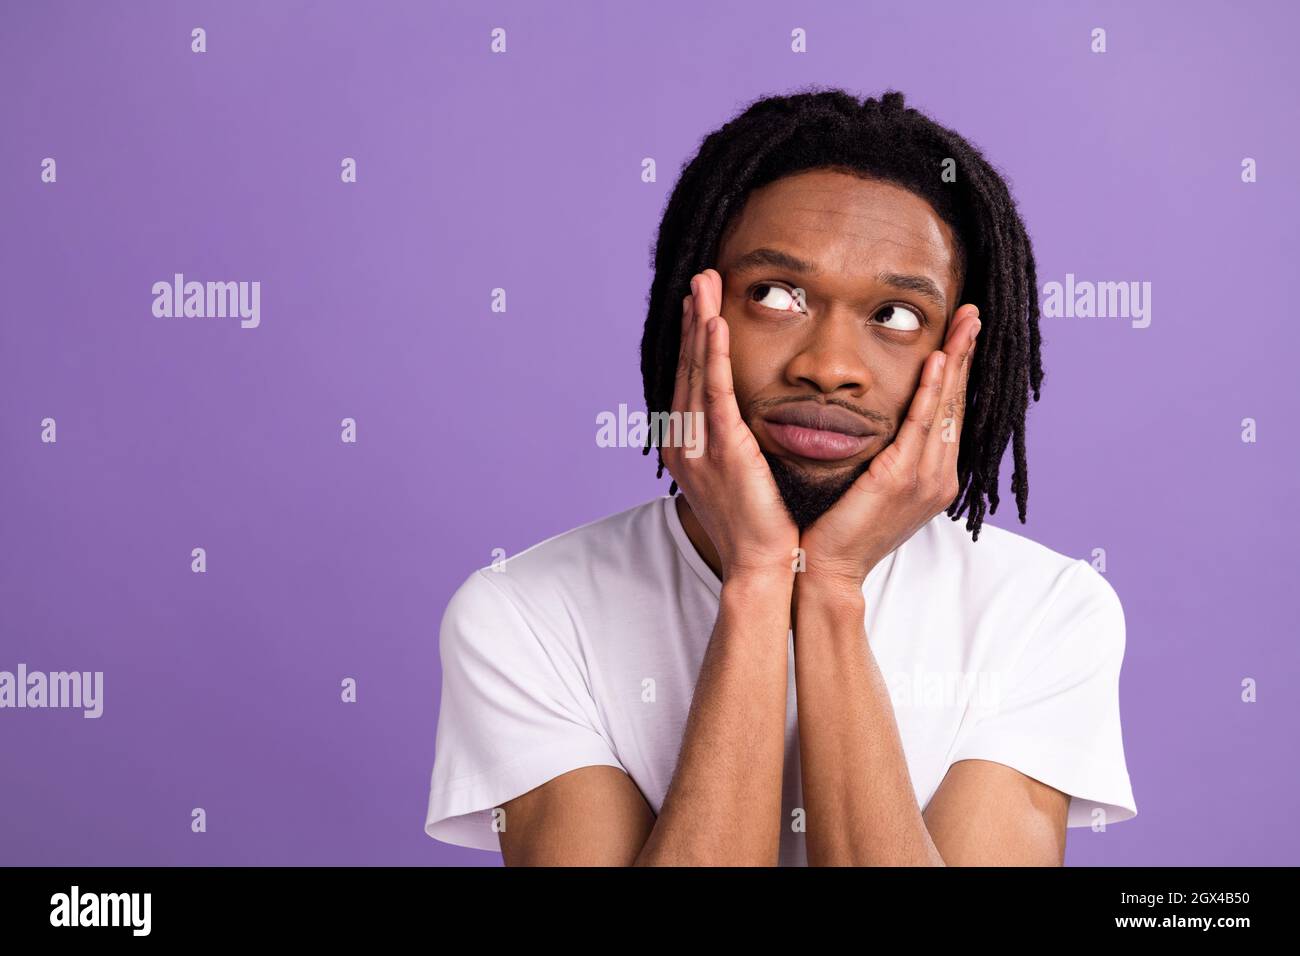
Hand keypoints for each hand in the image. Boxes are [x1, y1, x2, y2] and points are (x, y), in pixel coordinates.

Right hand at [662, 269, 798, 581]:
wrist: (762, 566)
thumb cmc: (759, 525)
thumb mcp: (740, 476)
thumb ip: (735, 442)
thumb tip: (744, 420)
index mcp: (685, 448)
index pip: (688, 381)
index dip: (693, 339)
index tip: (701, 304)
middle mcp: (683, 443)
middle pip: (686, 367)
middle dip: (692, 319)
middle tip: (700, 277)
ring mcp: (698, 447)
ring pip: (696, 372)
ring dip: (699, 324)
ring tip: (704, 285)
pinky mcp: (723, 450)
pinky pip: (715, 394)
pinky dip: (711, 357)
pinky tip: (714, 325)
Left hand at [797, 305, 981, 596]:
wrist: (825, 570)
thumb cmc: (838, 528)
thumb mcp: (868, 484)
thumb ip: (883, 454)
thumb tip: (878, 424)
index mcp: (932, 476)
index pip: (948, 412)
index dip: (957, 371)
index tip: (962, 334)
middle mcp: (937, 476)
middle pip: (956, 403)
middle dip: (966, 356)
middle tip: (972, 314)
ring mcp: (924, 479)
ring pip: (944, 408)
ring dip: (955, 361)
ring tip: (965, 324)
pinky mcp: (900, 480)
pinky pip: (919, 427)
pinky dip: (930, 392)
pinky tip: (937, 362)